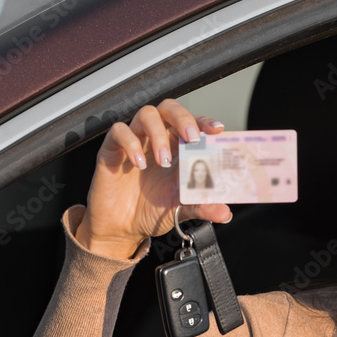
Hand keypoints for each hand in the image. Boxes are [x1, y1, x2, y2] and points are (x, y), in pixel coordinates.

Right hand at [75, 99, 230, 258]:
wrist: (123, 227)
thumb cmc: (153, 209)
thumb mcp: (181, 208)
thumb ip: (202, 205)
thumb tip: (225, 212)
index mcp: (178, 147)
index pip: (193, 123)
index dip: (205, 122)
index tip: (217, 130)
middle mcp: (158, 138)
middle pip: (170, 109)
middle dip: (183, 118)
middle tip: (191, 138)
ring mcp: (135, 140)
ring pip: (146, 114)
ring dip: (158, 133)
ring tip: (164, 160)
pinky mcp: (112, 148)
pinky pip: (119, 131)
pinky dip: (130, 143)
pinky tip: (138, 163)